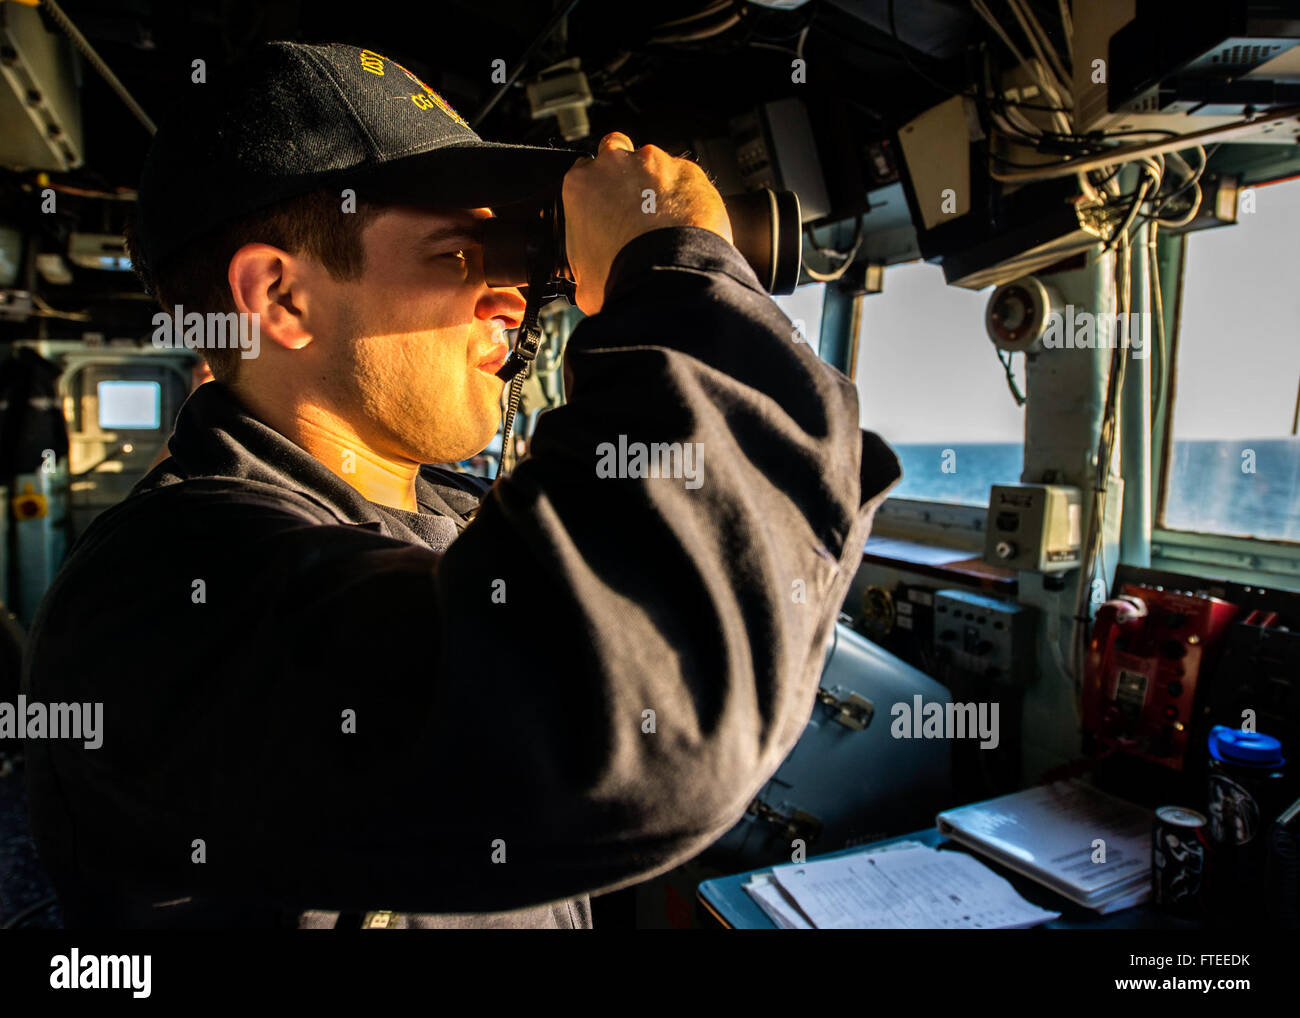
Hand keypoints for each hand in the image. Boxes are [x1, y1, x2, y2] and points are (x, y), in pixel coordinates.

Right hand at [561, 132, 732, 314]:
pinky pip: (687, 180)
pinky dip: (687, 198)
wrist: (667, 279)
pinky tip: (688, 225)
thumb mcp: (583, 280)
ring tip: (666, 223)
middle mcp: (615, 164)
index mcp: (581, 185)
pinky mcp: (690, 172)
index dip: (596, 191)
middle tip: (634, 208)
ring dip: (658, 187)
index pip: (583, 173)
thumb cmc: (622, 277)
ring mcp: (655, 163)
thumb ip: (584, 264)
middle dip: (624, 174)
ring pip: (655, 165)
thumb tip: (592, 278)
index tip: (605, 209)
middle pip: (616, 152)